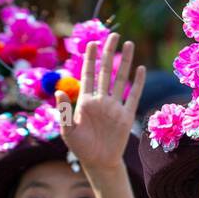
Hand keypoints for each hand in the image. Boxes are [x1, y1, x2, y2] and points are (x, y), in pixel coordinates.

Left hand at [57, 32, 145, 174]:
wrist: (98, 162)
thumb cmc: (80, 147)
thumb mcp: (68, 129)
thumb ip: (63, 110)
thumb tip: (58, 89)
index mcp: (85, 100)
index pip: (88, 74)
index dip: (90, 58)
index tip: (93, 43)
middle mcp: (101, 100)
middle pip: (106, 71)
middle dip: (109, 53)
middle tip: (114, 35)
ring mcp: (115, 107)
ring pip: (120, 79)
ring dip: (125, 62)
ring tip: (129, 44)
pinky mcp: (126, 116)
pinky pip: (133, 96)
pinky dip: (137, 83)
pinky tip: (140, 69)